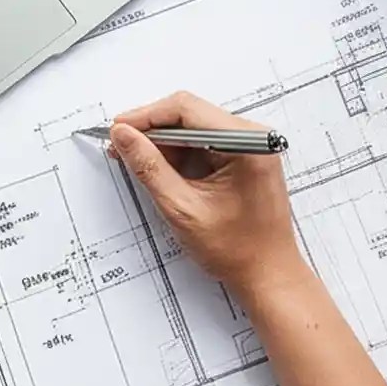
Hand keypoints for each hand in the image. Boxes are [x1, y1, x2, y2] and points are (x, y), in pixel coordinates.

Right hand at [110, 92, 306, 296]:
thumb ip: (149, 167)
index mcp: (246, 144)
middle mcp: (252, 138)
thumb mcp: (182, 208)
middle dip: (152, 130)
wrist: (268, 276)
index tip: (118, 130)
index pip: (186, 109)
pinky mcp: (242, 159)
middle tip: (121, 147)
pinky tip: (159, 170)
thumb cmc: (238, 250)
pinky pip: (202, 144)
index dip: (145, 116)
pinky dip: (178, 155)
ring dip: (163, 144)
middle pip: (189, 115)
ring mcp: (248, 147)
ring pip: (193, 129)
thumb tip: (124, 136)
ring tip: (135, 162)